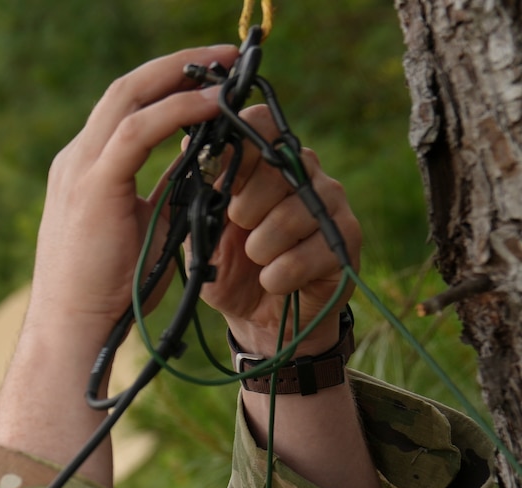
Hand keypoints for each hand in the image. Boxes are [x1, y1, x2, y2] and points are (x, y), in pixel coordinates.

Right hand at [27, 46, 240, 337]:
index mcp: (86, 170)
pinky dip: (177, 111)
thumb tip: (206, 163)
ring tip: (227, 70)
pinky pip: (137, 131)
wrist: (74, 328)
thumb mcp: (146, 226)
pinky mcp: (91, 187)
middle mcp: (76, 160)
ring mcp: (79, 170)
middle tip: (227, 56)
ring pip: (128, 96)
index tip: (213, 75)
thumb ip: (167, 190)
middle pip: (126, 88)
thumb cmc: (110, 290)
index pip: (126, 107)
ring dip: (182, 75)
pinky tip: (212, 106)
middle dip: (179, 64)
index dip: (169, 82)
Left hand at [200, 105, 361, 356]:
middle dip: (244, 208)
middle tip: (239, 228)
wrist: (257, 319)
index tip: (220, 182)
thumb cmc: (230, 268)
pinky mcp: (346, 241)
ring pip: (290, 215)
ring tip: (256, 260)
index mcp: (269, 163)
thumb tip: (186, 142)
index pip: (262, 125)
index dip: (238, 148)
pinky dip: (278, 275)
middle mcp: (307, 174)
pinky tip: (272, 281)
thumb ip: (198, 194)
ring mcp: (331, 205)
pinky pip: (307, 254)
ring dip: (260, 248)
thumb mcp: (203, 233)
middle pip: (277, 168)